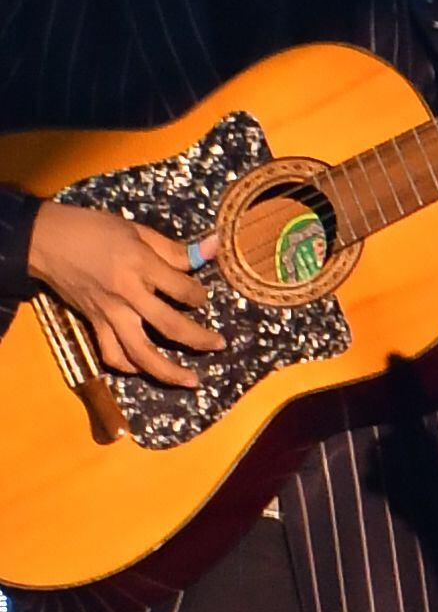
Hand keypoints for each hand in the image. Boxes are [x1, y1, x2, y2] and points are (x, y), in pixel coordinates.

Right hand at [27, 201, 218, 387]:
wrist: (43, 240)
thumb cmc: (92, 230)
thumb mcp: (136, 230)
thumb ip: (173, 248)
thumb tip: (213, 248)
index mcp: (140, 266)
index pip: (184, 290)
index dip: (199, 295)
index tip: (201, 296)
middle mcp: (128, 295)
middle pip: (171, 327)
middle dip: (200, 340)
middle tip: (220, 346)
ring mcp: (109, 314)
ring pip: (141, 353)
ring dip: (169, 372)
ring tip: (191, 381)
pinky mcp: (92, 323)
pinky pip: (111, 353)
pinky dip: (128, 366)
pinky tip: (143, 369)